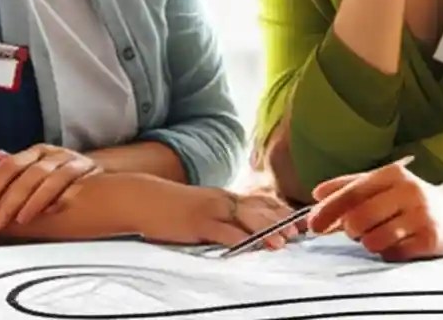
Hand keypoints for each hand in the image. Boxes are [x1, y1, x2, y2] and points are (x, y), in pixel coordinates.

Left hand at [0, 144, 99, 228]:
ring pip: (39, 174)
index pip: (7, 166)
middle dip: (5, 197)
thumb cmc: (80, 202)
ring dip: (24, 200)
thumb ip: (22, 201)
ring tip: (16, 220)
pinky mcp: (85, 170)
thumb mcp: (46, 197)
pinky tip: (39, 213)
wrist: (120, 196)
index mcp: (37, 156)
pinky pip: (61, 180)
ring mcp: (69, 160)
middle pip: (19, 169)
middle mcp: (52, 154)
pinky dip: (46, 198)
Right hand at [134, 182, 297, 248]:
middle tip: (297, 234)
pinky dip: (237, 239)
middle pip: (258, 209)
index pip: (260, 200)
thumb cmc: (174, 207)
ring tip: (281, 242)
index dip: (280, 210)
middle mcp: (223, 200)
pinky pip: (222, 231)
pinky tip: (248, 246)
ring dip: (265, 231)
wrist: (145, 198)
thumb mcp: (204, 206)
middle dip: (280, 221)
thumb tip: (243, 228)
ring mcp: (211, 210)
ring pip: (245, 219)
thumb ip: (223, 215)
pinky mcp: (198, 223)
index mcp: (226, 196)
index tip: (297, 221)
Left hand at [308, 163, 442, 261]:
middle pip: (359, 218)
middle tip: (355, 231)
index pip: (353, 192)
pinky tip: (398, 243)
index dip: (329, 210)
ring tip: (379, 235)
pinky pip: (393, 254)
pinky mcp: (431, 239)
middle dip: (350, 230)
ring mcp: (422, 215)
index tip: (312, 225)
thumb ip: (348, 186)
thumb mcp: (382, 184)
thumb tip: (316, 194)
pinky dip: (388, 252)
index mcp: (393, 173)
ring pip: (374, 240)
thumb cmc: (408, 198)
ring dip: (369, 242)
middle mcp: (409, 191)